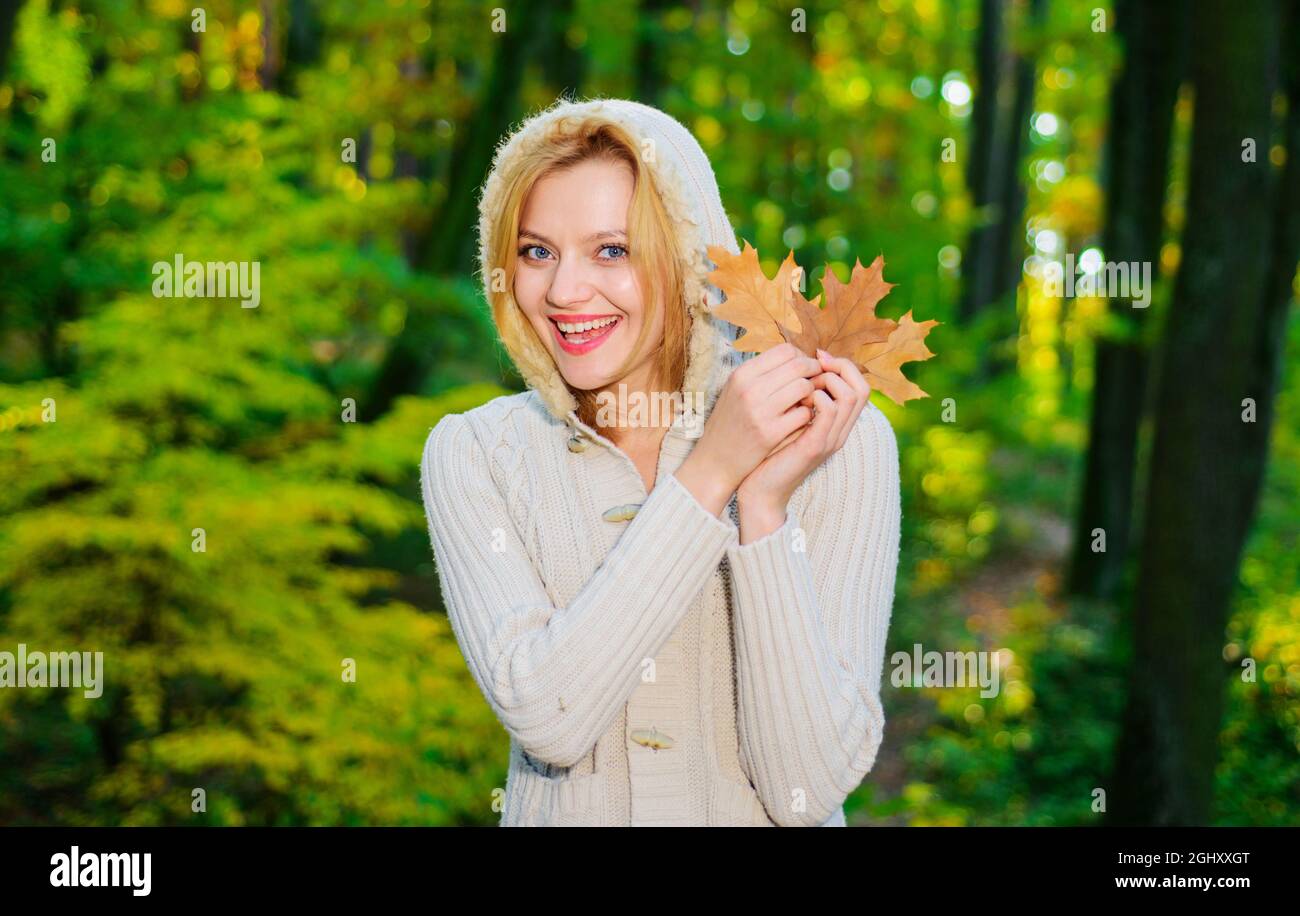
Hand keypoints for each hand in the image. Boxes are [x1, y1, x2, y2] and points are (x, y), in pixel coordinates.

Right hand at [678, 343, 822, 511]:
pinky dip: (808, 414)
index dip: (802, 357)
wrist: (715, 460)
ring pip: (804, 387)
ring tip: (807, 401)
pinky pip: (803, 413)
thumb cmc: (730, 423)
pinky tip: (801, 419)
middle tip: (816, 383)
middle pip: (798, 366)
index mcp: (742, 374)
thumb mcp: (736, 390)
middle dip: (814, 372)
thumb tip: (797, 358)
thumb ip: (762, 373)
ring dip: (812, 393)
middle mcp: (749, 388)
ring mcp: (760, 411)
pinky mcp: (770, 433)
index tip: (805, 369)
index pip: (786, 351)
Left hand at [736, 349, 872, 516]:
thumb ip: (801, 400)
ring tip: (806, 382)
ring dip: (828, 380)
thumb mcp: (789, 421)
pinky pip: (830, 412)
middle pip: (862, 388)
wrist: (760, 490)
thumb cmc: (769, 453)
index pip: (859, 387)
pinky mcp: (815, 446)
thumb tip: (800, 368)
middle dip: (840, 368)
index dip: (843, 366)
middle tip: (815, 364)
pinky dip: (817, 396)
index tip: (818, 358)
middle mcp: (839, 432)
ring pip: (850, 396)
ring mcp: (830, 440)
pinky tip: (799, 397)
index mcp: (835, 425)